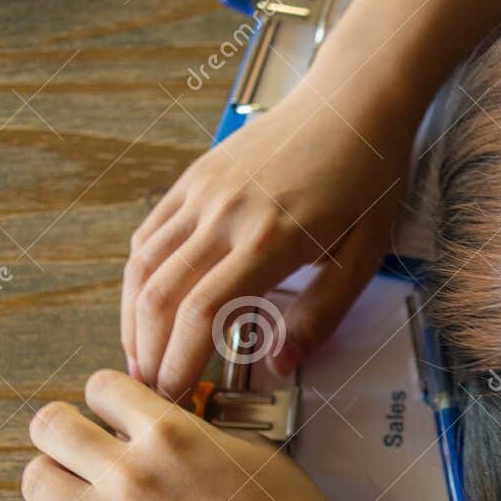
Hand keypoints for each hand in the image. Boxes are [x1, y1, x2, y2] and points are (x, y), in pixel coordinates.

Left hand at [21, 369, 372, 500]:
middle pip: (51, 427)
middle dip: (65, 431)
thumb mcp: (260, 460)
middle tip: (82, 447)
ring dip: (57, 481)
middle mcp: (134, 476)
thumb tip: (166, 435)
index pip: (101, 388)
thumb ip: (203, 438)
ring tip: (81, 492)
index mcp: (175, 437)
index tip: (115, 416)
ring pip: (38, 482)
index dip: (108, 399)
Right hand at [122, 91, 412, 401]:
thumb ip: (320, 315)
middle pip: (160, 294)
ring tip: (142, 358)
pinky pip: (150, 233)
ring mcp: (202, 191)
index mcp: (270, 239)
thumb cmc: (367, 179)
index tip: (174, 396)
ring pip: (143, 264)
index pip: (202, 312)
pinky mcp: (193, 177)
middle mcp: (225, 214)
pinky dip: (139, 276)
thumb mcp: (361, 257)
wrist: (351, 104)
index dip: (179, 361)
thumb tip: (280, 365)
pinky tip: (145, 306)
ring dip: (134, 319)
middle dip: (148, 351)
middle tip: (150, 390)